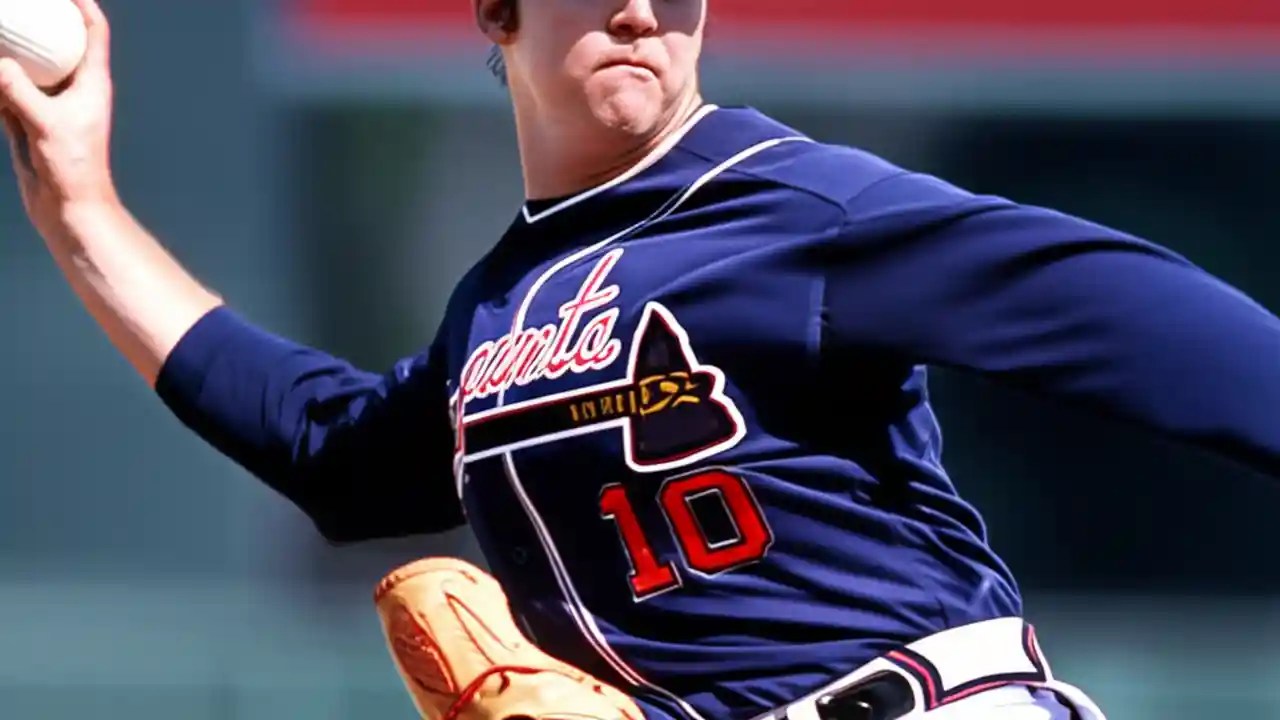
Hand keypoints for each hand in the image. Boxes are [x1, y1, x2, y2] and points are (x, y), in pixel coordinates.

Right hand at [0, 0, 117, 238]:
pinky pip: (7, 88)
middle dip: (39, 19)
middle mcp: (74, 88)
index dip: (81, 3)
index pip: (93, 31)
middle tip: (17, 6)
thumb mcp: (45, 125)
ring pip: (28, 64)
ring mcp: (50, 103)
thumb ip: (18, 92)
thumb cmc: (74, 169)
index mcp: (92, 82)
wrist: (70, 208)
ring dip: (11, 47)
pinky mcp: (28, 119)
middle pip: (58, 41)